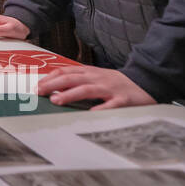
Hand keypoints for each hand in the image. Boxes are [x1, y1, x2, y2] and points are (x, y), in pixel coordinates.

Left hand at [37, 66, 156, 109]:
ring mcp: (110, 88)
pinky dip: (101, 108)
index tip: (37, 85)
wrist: (146, 80)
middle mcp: (98, 78)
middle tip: (40, 92)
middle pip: (73, 78)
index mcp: (91, 72)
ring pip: (87, 89)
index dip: (50, 77)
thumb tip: (56, 88)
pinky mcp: (124, 99)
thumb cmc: (116, 83)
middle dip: (54, 84)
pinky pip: (111, 105)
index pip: (66, 71)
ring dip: (70, 94)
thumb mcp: (97, 78)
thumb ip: (79, 81)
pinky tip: (90, 114)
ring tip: (57, 100)